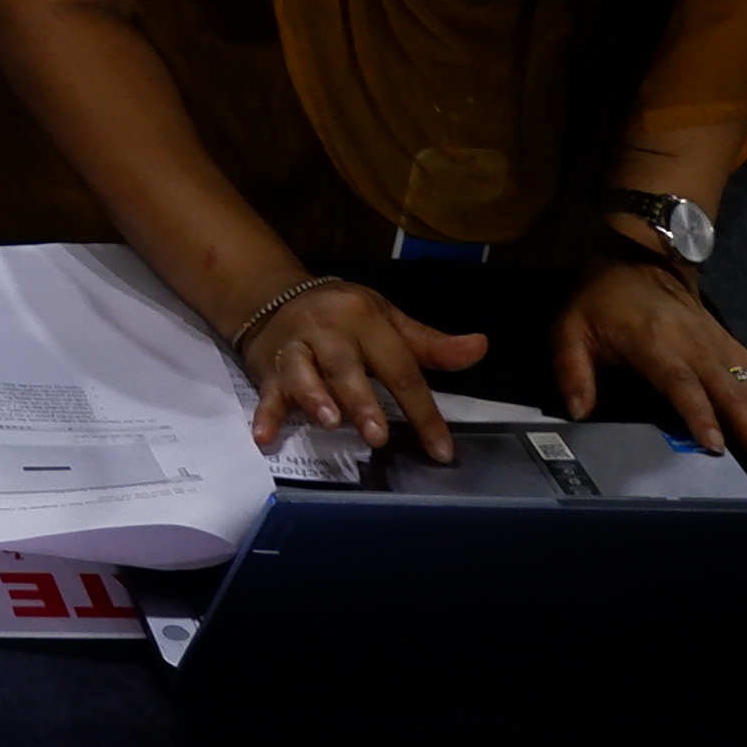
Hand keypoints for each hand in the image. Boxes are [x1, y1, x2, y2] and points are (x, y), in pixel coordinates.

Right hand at [237, 278, 487, 461]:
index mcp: (365, 319)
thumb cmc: (345, 319)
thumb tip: (481, 347)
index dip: (423, 411)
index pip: (400, 367)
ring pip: (303, 373)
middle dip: (361, 402)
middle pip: (346, 367)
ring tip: (328, 422)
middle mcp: (328, 330)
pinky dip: (265, 414)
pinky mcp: (269, 368)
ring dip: (314, 397)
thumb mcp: (389, 322)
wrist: (274, 296)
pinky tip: (265, 436)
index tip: (441, 450)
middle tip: (378, 436)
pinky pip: (266, 391)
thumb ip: (431, 345)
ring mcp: (295, 348)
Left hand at [553, 258, 746, 481]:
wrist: (638, 258)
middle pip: (734, 395)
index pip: (681, 383)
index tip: (717, 446)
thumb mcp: (570, 328)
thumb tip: (577, 412)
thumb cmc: (600, 301)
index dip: (699, 413)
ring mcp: (722, 347)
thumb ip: (571, 370)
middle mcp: (697, 347)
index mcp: (655, 345)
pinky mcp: (735, 346)